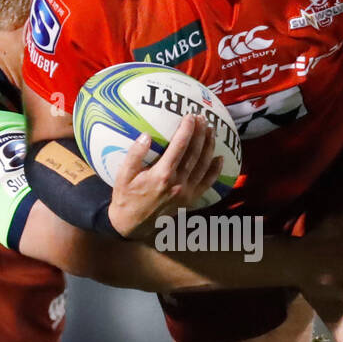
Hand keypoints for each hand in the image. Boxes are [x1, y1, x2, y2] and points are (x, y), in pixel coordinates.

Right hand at [107, 115, 221, 238]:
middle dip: (200, 134)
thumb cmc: (126, 197)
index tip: (190, 116)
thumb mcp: (123, 176)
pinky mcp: (190, 200)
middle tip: (202, 118)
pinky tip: (220, 158)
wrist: (132, 225)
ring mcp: (186, 193)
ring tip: (211, 131)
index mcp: (162, 175)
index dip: (186, 130)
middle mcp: (178, 184)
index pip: (179, 147)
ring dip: (209, 147)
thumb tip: (146, 135)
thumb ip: (134, 155)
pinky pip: (207, 183)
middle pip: (194, 154)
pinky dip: (215, 170)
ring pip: (203, 166)